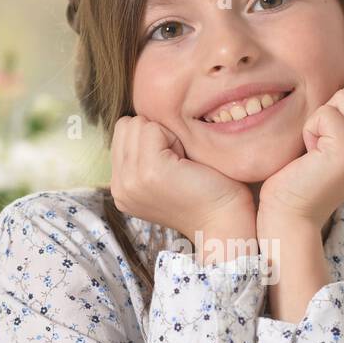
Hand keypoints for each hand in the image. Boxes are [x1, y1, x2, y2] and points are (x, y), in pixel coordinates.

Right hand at [109, 114, 253, 241]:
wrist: (225, 221)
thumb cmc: (206, 193)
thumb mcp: (161, 175)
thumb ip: (142, 155)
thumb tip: (138, 121)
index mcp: (119, 188)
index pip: (121, 134)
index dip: (151, 139)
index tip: (173, 165)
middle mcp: (118, 187)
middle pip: (125, 125)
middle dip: (155, 135)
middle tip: (178, 164)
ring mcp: (130, 181)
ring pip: (137, 124)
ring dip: (165, 136)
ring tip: (182, 165)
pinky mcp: (149, 172)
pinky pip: (152, 128)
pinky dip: (174, 139)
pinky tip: (186, 165)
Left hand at [257, 79, 343, 230]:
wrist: (291, 213)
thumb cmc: (305, 173)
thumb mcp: (338, 140)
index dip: (337, 109)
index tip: (330, 143)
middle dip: (329, 111)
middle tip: (322, 146)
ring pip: (343, 97)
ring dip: (320, 120)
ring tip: (317, 151)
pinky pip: (325, 114)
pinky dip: (310, 131)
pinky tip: (311, 157)